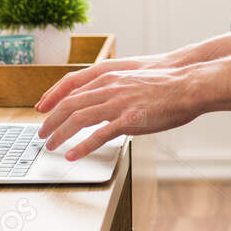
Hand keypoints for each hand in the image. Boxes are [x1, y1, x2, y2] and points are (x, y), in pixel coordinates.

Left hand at [34, 62, 208, 159]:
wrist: (189, 83)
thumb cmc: (167, 82)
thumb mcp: (134, 77)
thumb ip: (116, 87)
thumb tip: (105, 98)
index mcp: (108, 75)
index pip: (70, 84)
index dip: (52, 96)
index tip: (41, 108)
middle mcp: (108, 87)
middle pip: (68, 104)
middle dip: (51, 121)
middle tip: (42, 134)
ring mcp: (117, 103)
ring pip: (78, 119)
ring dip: (60, 134)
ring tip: (51, 146)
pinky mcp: (129, 120)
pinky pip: (99, 135)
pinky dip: (82, 146)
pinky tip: (73, 155)